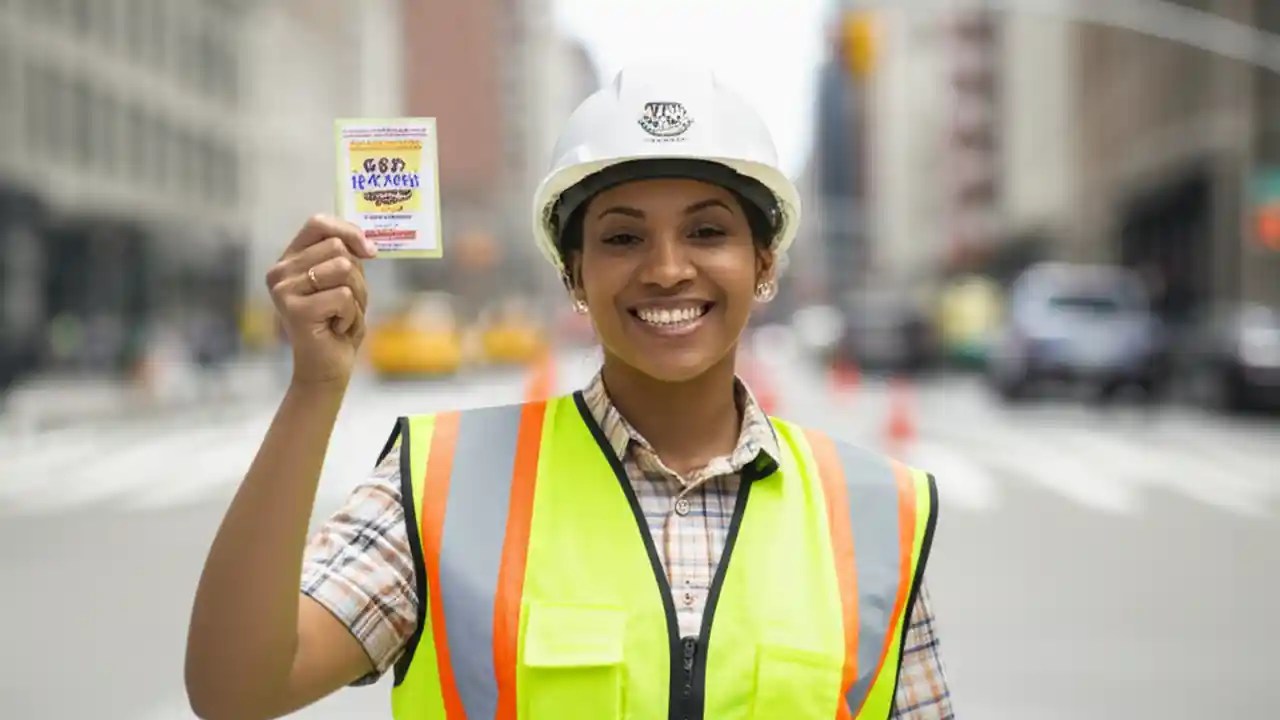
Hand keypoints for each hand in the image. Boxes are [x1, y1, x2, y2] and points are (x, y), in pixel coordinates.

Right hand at [266, 215, 377, 387]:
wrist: (327, 368)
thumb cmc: (338, 323)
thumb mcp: (344, 283)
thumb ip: (347, 257)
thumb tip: (366, 245)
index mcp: (290, 259)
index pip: (318, 223)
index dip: (349, 231)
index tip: (370, 252)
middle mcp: (280, 272)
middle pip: (338, 248)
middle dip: (358, 278)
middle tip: (347, 304)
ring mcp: (284, 290)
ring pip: (344, 269)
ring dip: (357, 298)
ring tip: (341, 316)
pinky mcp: (296, 310)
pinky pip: (344, 297)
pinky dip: (351, 316)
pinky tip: (337, 329)